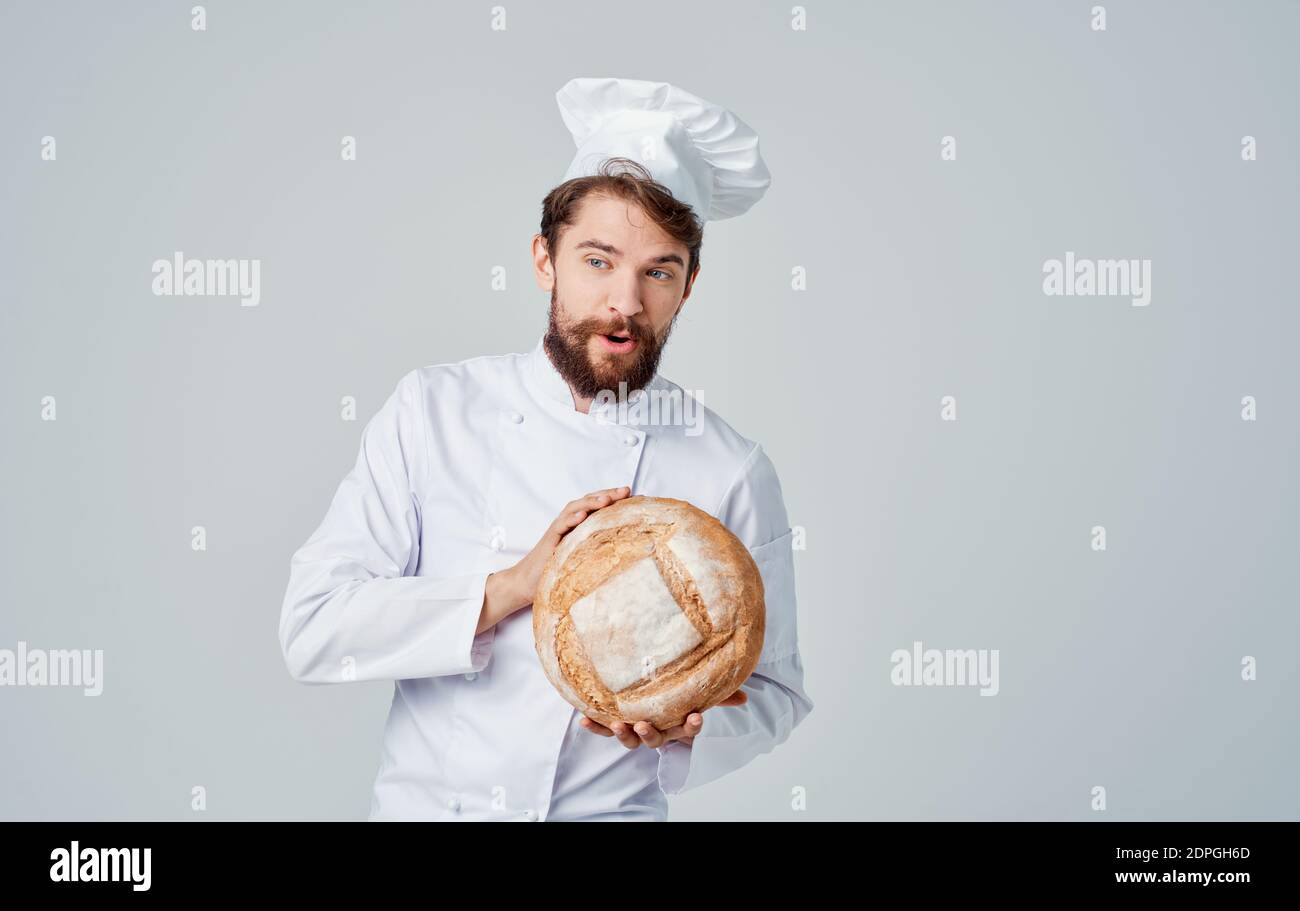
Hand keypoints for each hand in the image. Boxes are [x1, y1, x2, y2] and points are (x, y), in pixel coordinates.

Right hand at [477, 486, 631, 632]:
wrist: (526, 582)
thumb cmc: (556, 570)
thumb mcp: (581, 557)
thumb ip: (596, 549)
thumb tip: (625, 550)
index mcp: (578, 525)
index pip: (597, 506)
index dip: (613, 498)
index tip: (633, 494)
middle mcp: (568, 522)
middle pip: (588, 502)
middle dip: (607, 494)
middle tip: (626, 490)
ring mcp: (558, 529)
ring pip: (574, 509)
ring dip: (591, 502)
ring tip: (606, 500)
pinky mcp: (549, 540)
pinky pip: (560, 526)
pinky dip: (571, 520)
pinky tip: (582, 517)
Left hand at [579, 690, 748, 749]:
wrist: (651, 691)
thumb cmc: (679, 692)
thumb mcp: (699, 691)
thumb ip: (719, 693)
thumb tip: (745, 696)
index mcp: (677, 723)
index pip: (687, 728)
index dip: (691, 726)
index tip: (696, 718)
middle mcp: (656, 729)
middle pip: (654, 739)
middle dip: (648, 734)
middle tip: (642, 725)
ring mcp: (634, 727)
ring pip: (628, 738)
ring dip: (622, 733)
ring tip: (615, 723)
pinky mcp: (614, 722)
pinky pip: (603, 728)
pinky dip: (593, 726)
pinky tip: (583, 719)